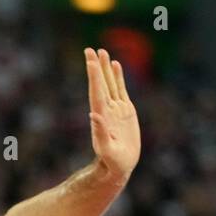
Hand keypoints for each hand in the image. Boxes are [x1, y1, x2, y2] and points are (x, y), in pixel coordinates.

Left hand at [84, 47, 139, 184]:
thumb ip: (100, 133)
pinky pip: (120, 89)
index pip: (97, 91)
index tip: (90, 60)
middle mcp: (107, 109)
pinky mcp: (125, 111)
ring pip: (110, 83)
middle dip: (96, 67)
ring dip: (105, 68)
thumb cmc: (112, 162)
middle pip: (100, 83)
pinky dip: (118, 77)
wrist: (120, 166)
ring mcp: (116, 109)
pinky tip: (115, 65)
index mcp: (102, 116)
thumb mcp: (107, 150)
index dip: (93, 76)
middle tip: (90, 49)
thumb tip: (94, 115)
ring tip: (102, 52)